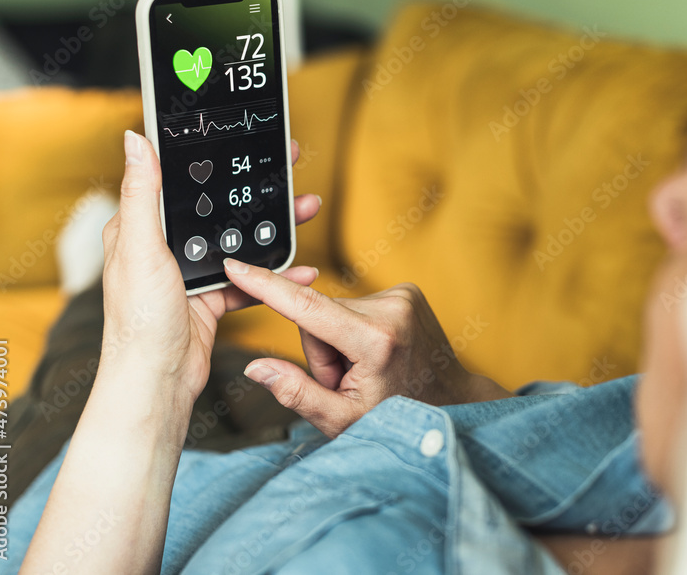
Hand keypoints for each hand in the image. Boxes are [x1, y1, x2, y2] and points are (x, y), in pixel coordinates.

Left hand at [98, 130, 319, 408]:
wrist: (158, 381)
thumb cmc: (139, 321)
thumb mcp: (140, 248)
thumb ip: (142, 194)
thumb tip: (136, 139)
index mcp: (141, 228)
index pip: (180, 181)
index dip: (212, 158)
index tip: (245, 140)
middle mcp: (165, 248)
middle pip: (218, 208)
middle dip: (257, 191)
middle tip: (289, 172)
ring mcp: (191, 274)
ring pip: (240, 241)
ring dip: (275, 228)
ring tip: (306, 211)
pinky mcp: (212, 299)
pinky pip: (251, 278)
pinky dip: (277, 275)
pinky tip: (301, 270)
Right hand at [222, 261, 513, 436]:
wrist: (451, 401)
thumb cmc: (398, 417)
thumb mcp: (343, 420)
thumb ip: (296, 393)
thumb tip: (256, 368)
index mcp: (375, 341)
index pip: (306, 308)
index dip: (266, 286)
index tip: (236, 265)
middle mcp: (391, 309)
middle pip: (317, 316)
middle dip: (322, 350)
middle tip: (348, 380)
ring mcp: (403, 295)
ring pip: (335, 311)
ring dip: (341, 342)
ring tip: (368, 369)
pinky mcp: (407, 290)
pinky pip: (356, 306)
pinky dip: (357, 330)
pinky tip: (379, 353)